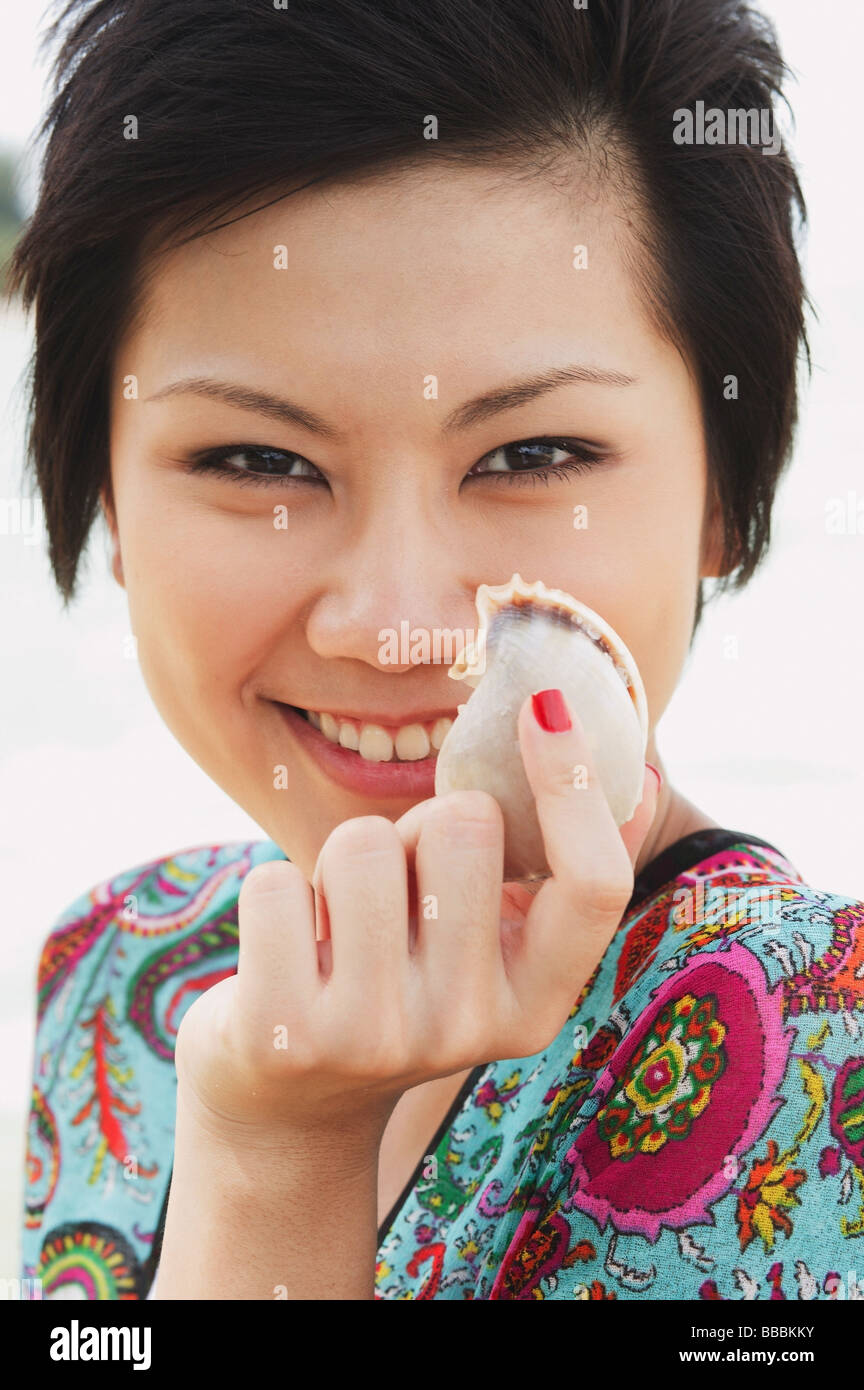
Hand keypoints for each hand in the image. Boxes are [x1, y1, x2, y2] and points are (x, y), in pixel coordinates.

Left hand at [173, 689, 659, 1152]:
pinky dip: (274, 893)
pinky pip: (277, 881)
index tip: (545, 705)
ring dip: (342, 861)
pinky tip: (284, 953)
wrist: (287, 1106)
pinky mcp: (283, 1033)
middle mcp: (469, 1031)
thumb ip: (545, 877)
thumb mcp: (483, 951)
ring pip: (365, 841)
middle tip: (394, 892)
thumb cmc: (397, 988)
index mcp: (536, 1005)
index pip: (592, 886)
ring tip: (337, 926)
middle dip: (418, 826)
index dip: (576, 783)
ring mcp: (375, 1038)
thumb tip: (642, 775)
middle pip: (463, 826)